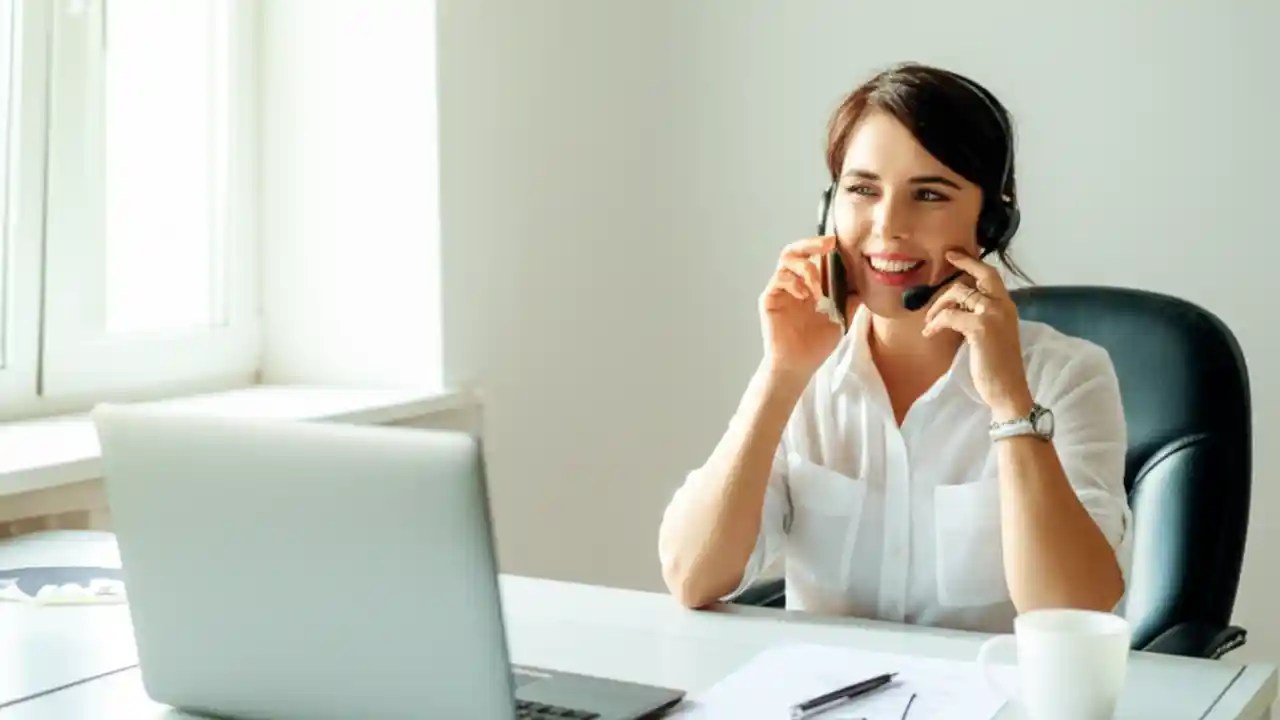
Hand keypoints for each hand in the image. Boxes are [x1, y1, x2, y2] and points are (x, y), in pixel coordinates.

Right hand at [758, 236, 858, 381]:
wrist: (799, 365)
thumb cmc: (817, 344)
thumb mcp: (842, 319)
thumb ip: (851, 299)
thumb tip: (868, 281)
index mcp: (809, 284)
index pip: (813, 256)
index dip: (823, 246)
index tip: (839, 242)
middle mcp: (793, 282)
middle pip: (795, 250)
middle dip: (811, 243)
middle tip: (828, 244)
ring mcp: (780, 290)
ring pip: (785, 260)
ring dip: (805, 268)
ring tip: (816, 287)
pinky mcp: (769, 299)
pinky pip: (778, 279)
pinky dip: (793, 282)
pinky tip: (804, 295)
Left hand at [922, 250, 1032, 419]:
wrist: (1007, 389)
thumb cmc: (997, 366)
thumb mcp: (992, 334)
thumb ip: (979, 316)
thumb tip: (956, 305)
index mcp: (1007, 307)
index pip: (991, 276)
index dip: (972, 263)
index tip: (955, 254)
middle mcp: (1003, 305)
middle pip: (978, 276)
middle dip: (960, 266)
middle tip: (943, 262)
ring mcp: (993, 314)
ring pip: (958, 294)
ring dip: (938, 306)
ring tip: (929, 322)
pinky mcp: (980, 327)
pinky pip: (949, 316)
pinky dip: (936, 323)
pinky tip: (929, 333)